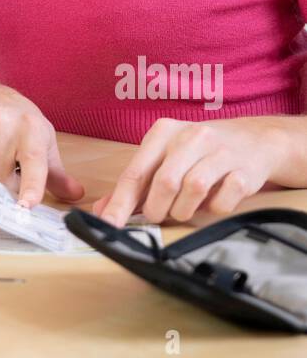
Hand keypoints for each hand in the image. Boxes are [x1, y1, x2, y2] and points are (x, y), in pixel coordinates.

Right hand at [0, 85, 84, 206]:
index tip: (26, 206)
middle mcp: (0, 122)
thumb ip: (57, 174)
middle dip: (6, 187)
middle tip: (11, 174)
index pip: (32, 163)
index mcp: (30, 128)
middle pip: (1, 179)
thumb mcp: (43, 143)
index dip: (30, 187)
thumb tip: (75, 194)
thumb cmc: (21, 124)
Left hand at [92, 118, 284, 225]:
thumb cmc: (201, 151)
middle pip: (164, 182)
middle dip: (157, 209)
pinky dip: (213, 210)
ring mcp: (220, 152)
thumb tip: (103, 210)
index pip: (135, 171)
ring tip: (186, 207)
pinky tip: (212, 201)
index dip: (121, 203)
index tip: (110, 225)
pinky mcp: (244, 171)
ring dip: (184, 210)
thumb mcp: (166, 156)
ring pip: (192, 191)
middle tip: (159, 215)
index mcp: (164, 132)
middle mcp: (191, 136)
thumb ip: (135, 183)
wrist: (255, 139)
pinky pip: (221, 203)